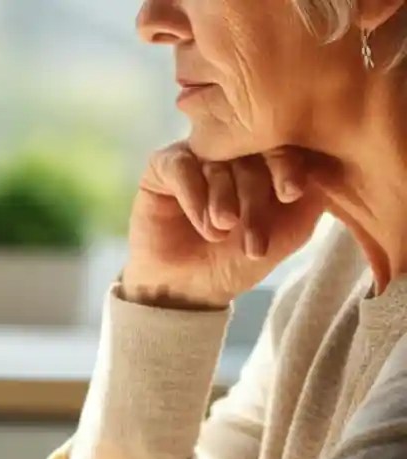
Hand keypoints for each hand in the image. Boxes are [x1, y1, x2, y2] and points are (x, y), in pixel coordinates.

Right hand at [121, 142, 333, 309]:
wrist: (190, 287)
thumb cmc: (241, 257)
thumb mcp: (289, 230)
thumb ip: (311, 196)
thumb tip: (324, 161)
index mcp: (267, 156)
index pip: (283, 141)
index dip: (289, 165)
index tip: (291, 194)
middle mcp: (233, 148)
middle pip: (250, 148)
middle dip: (255, 191)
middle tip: (252, 231)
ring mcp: (197, 153)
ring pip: (217, 159)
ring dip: (223, 199)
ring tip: (223, 232)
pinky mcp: (164, 165)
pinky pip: (182, 166)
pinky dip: (195, 197)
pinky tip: (204, 225)